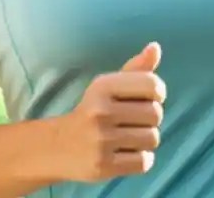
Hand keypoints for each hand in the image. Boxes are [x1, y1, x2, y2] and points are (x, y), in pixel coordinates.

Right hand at [55, 42, 166, 181]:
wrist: (56, 146)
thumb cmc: (91, 112)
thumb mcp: (108, 87)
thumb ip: (135, 69)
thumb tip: (155, 47)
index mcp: (103, 86)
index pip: (153, 85)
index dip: (157, 93)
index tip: (147, 99)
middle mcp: (100, 111)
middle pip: (156, 114)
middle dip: (150, 119)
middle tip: (133, 122)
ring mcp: (101, 140)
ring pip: (152, 138)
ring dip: (146, 141)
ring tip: (128, 138)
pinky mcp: (103, 165)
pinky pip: (145, 162)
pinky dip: (142, 160)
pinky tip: (126, 154)